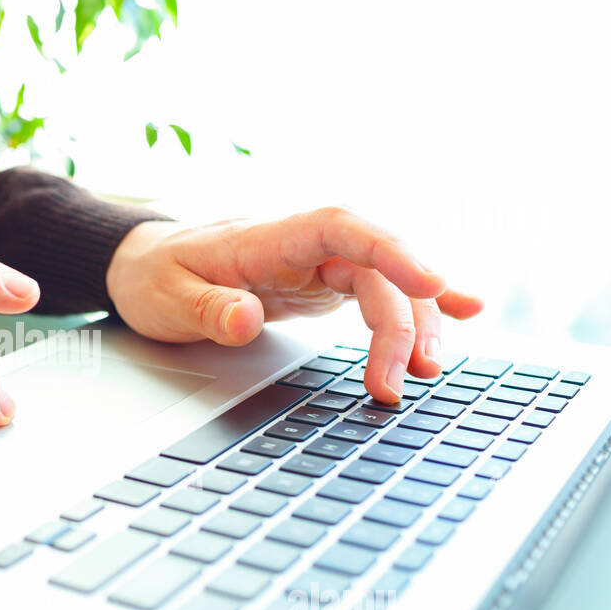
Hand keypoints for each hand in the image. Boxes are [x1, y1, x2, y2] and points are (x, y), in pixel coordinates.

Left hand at [105, 209, 484, 402]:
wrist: (148, 266)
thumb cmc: (157, 277)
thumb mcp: (166, 299)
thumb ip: (207, 309)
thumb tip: (243, 319)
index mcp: (266, 237)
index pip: (340, 228)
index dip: (391, 251)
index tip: (432, 282)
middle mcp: (302, 243)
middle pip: (372, 270)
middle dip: (400, 324)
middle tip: (401, 381)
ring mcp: (317, 262)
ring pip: (384, 284)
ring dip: (414, 325)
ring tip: (426, 374)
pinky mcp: (323, 284)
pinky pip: (379, 291)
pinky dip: (416, 306)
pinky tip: (462, 312)